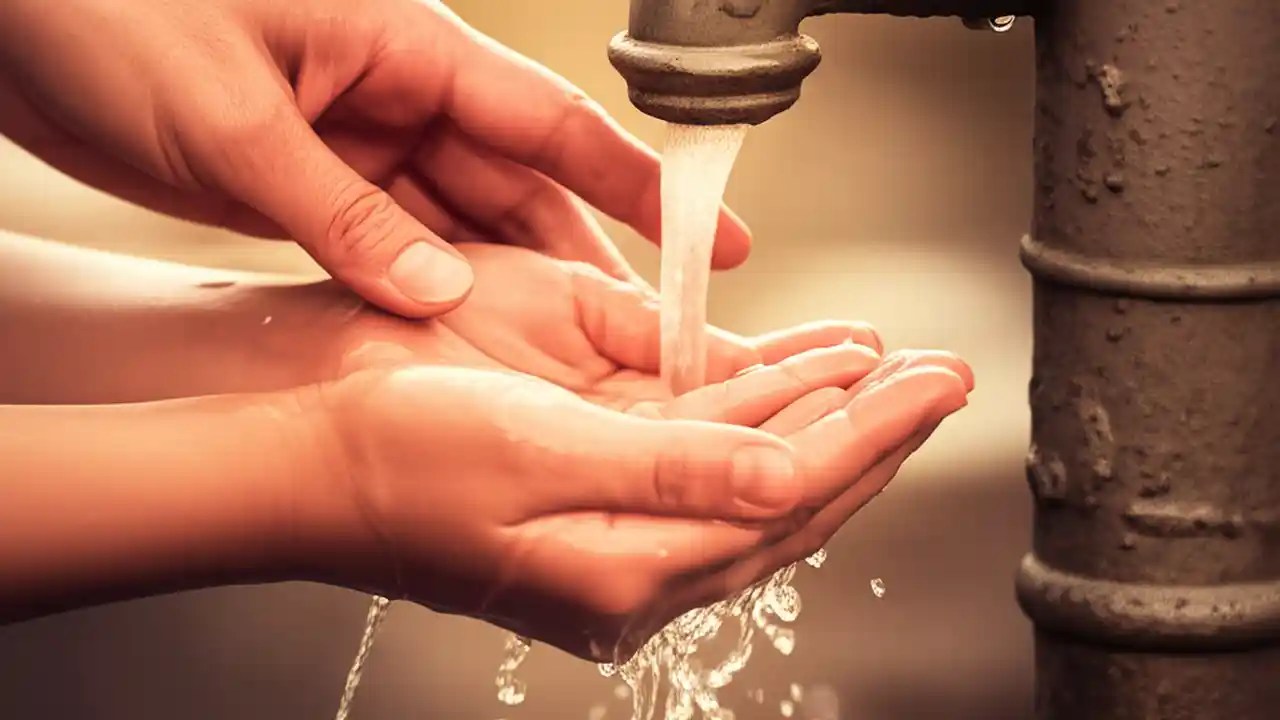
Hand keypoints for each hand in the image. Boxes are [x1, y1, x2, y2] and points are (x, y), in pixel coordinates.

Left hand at [0, 0, 749, 317]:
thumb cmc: (104, 9)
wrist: (7, 21)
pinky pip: (395, 242)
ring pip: (464, 223)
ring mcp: (358, 140)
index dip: (638, 182)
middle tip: (641, 330)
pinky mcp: (315, 181)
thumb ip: (342, 217)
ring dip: (509, 284)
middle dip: (582, 256)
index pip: (548, 120)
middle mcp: (395, 93)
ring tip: (565, 352)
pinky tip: (460, 334)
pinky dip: (428, 289)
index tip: (707, 234)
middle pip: (521, 185)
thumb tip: (436, 292)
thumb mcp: (232, 122)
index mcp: (402, 45)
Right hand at [277, 244, 972, 660]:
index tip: (938, 383)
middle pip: (790, 502)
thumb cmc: (403, 458)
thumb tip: (790, 477)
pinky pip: (711, 479)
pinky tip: (792, 399)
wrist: (317, 473)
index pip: (786, 494)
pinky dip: (762, 433)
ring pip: (759, 490)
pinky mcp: (603, 524)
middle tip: (942, 380)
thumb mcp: (538, 451)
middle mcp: (637, 577)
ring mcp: (621, 555)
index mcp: (627, 568)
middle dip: (874, 435)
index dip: (872, 432)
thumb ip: (673, 472)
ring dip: (828, 431)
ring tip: (890, 380)